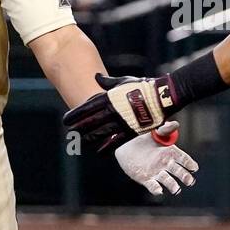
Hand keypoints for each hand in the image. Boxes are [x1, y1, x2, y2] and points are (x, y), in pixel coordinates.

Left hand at [63, 73, 178, 148]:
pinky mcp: (132, 131)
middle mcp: (113, 110)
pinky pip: (116, 142)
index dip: (74, 115)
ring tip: (81, 141)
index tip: (66, 120)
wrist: (163, 95)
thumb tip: (96, 76)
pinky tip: (99, 152)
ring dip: (88, 138)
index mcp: (109, 97)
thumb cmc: (143, 86)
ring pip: (100, 133)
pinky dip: (106, 148)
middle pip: (90, 121)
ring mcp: (122, 121)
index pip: (87, 107)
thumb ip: (108, 82)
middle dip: (78, 127)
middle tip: (70, 132)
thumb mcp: (123, 81)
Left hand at [115, 121, 198, 194]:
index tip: (194, 168)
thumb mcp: (155, 132)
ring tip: (176, 189)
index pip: (183, 158)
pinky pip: (152, 185)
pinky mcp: (146, 179)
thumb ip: (165, 129)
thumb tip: (175, 124)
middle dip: (184, 176)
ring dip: (172, 185)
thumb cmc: (143, 138)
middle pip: (178, 171)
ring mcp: (156, 172)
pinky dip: (156, 189)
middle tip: (189, 181)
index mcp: (170, 152)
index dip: (189, 163)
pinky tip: (159, 191)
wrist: (125, 144)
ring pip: (167, 180)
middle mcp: (165, 164)